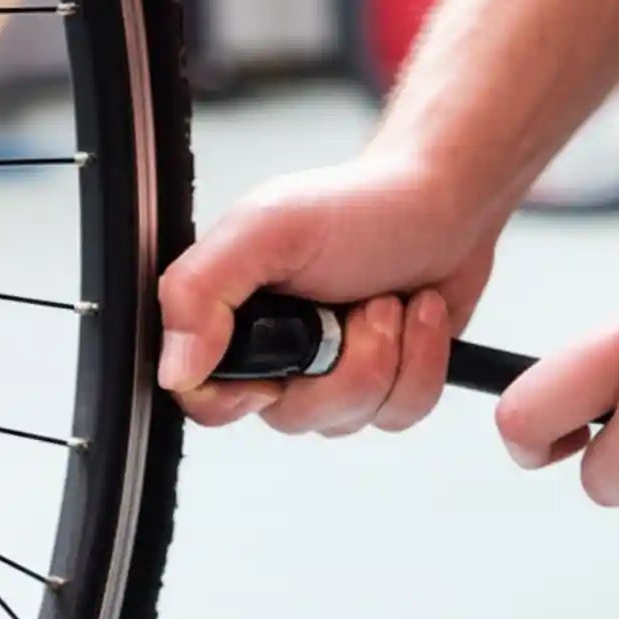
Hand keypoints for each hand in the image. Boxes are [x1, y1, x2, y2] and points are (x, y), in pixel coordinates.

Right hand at [158, 153, 503, 435]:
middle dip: (342, 362)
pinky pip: (399, 414)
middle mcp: (280, 355)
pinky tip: (419, 314)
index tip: (280, 361)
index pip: (206, 399)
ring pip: (348, 419)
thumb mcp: (267, 228)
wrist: (443, 200)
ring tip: (390, 300)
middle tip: (361, 303)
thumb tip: (175, 369)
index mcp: (234, 320)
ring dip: (388, 355)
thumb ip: (201, 290)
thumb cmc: (361, 204)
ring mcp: (334, 376)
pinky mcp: (387, 386)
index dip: (241, 396)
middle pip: (291, 416)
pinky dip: (423, 362)